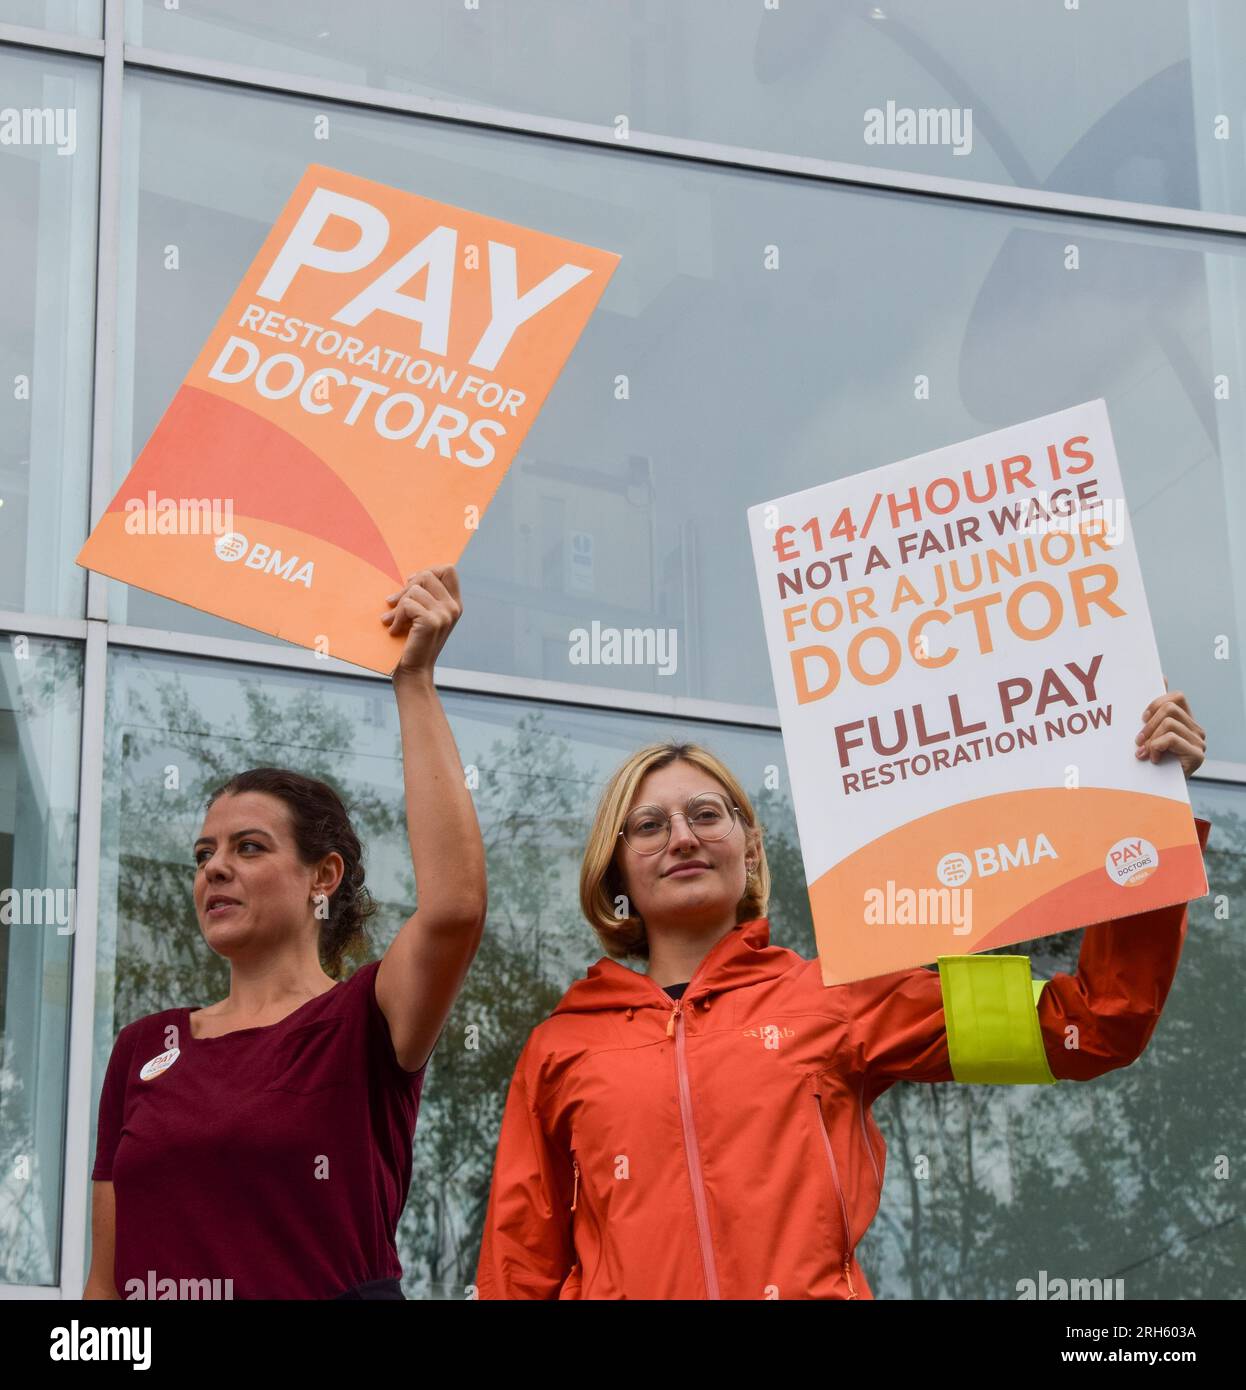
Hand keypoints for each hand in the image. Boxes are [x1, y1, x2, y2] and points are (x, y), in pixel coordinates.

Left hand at [381, 566, 461, 680]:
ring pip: (414, 590)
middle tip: (393, 603)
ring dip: (398, 605)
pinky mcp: (432, 622)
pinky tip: (394, 629)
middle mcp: (454, 607)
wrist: (414, 671)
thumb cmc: (413, 643)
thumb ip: (425, 597)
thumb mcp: (424, 616)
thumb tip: (411, 577)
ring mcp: (445, 614)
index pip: (448, 569)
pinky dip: (396, 617)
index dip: (428, 571)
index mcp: (455, 604)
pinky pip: (407, 604)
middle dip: (406, 588)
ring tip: (392, 621)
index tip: (411, 585)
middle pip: (427, 574)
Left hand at [1135, 676, 1205, 778]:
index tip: (1142, 718)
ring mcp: (1199, 742)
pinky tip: (1152, 759)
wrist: (1157, 791)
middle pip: (1170, 708)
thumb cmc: (1150, 760)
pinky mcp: (1197, 756)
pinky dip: (1155, 747)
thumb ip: (1154, 710)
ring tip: (1143, 752)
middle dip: (1148, 724)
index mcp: (1186, 721)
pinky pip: (1171, 738)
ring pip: (1169, 722)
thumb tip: (1161, 676)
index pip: (1177, 697)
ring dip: (1150, 738)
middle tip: (1138, 741)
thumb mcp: (1148, 732)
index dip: (1156, 703)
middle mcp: (1196, 730)